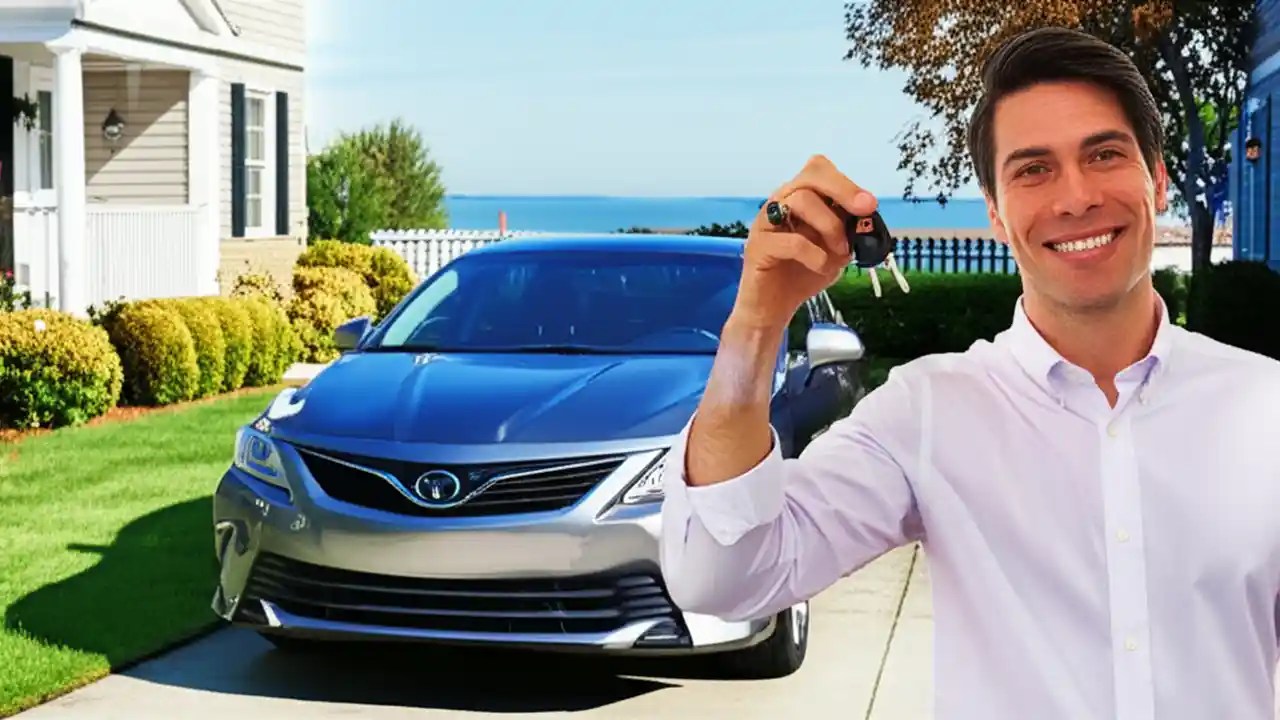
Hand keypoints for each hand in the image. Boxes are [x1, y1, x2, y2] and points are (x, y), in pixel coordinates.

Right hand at [732, 155, 877, 329]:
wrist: (773, 309)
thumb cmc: (802, 274)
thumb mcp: (835, 250)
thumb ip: (847, 230)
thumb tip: (867, 217)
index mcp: (798, 198)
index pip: (818, 170)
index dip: (846, 182)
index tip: (870, 205)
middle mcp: (780, 203)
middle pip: (810, 176)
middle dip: (843, 190)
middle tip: (865, 210)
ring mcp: (765, 223)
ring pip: (800, 201)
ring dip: (830, 225)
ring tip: (841, 251)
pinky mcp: (757, 247)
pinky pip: (791, 241)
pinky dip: (815, 255)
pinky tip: (821, 267)